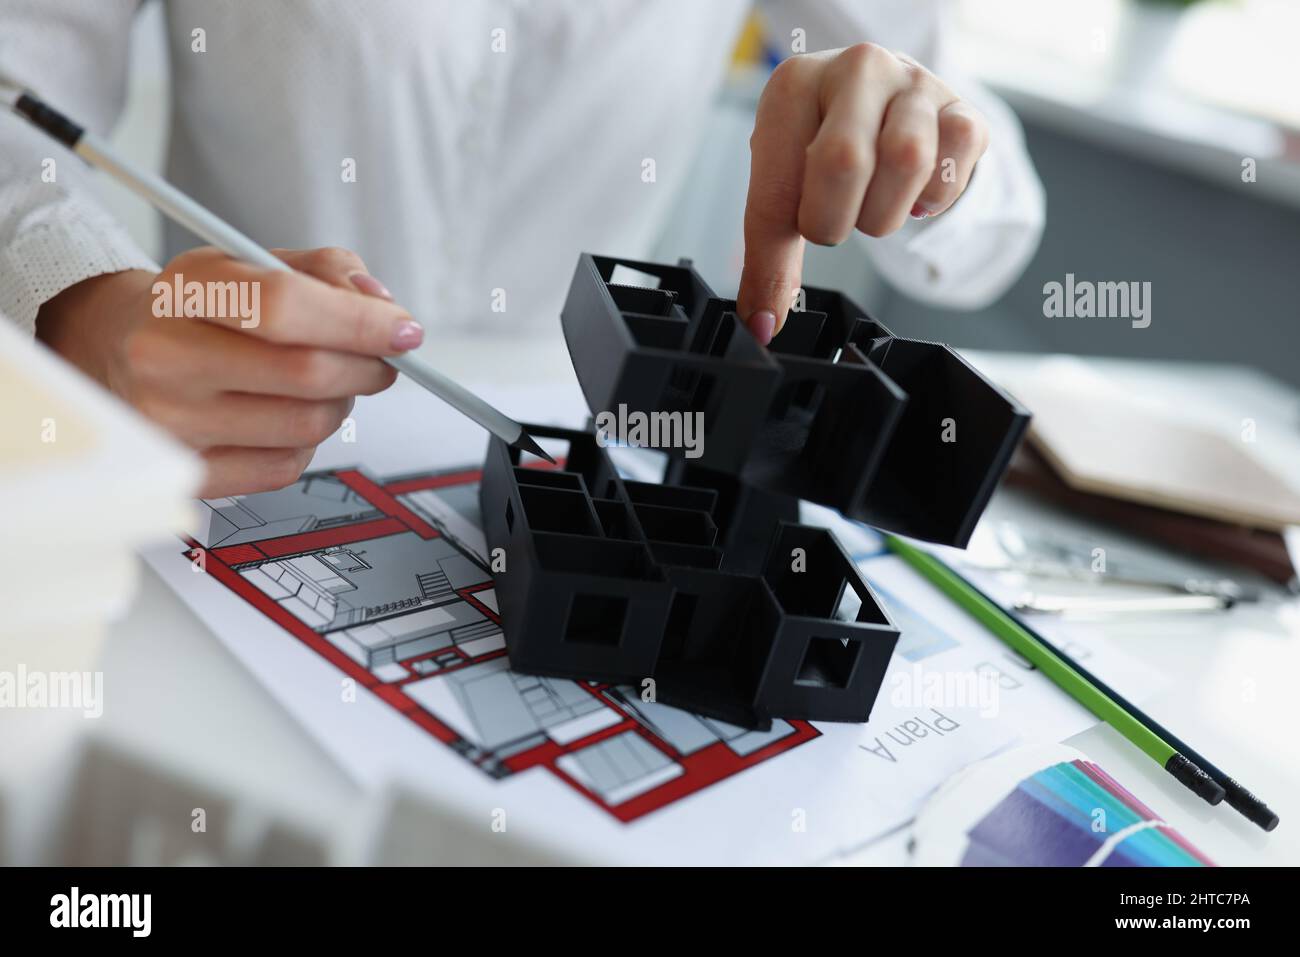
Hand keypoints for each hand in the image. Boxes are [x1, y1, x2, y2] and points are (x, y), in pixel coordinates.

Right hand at [36, 246, 417, 495]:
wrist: (119, 350)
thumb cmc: (202, 309)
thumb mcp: (252, 263)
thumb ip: (327, 271)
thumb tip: (381, 306)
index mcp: (188, 290)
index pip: (286, 306)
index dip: (360, 321)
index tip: (404, 331)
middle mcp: (167, 356)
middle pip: (307, 374)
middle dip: (367, 368)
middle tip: (382, 360)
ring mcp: (172, 422)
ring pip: (307, 426)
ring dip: (341, 405)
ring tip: (327, 384)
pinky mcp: (189, 471)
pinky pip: (285, 466)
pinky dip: (308, 442)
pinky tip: (290, 416)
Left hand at [737, 43, 989, 342]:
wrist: (880, 97)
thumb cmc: (822, 140)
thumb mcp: (784, 184)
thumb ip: (771, 255)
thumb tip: (762, 324)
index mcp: (794, 87)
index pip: (777, 185)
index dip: (774, 258)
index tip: (769, 312)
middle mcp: (856, 70)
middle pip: (844, 161)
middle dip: (834, 220)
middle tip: (832, 221)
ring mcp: (914, 84)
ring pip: (906, 161)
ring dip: (884, 213)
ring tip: (872, 202)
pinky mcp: (962, 108)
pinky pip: (954, 166)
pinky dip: (934, 199)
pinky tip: (913, 194)